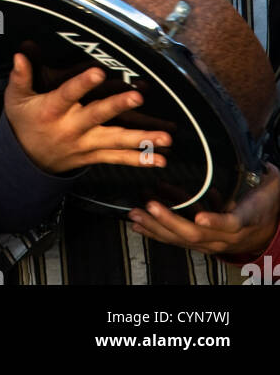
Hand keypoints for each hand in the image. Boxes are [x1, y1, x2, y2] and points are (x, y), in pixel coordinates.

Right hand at [4, 52, 170, 173]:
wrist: (27, 162)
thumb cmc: (24, 122)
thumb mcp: (16, 98)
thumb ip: (20, 76)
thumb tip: (21, 53)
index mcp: (52, 110)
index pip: (68, 94)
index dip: (83, 83)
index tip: (99, 71)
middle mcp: (71, 127)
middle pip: (97, 116)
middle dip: (117, 106)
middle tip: (137, 98)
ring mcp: (85, 144)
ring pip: (115, 140)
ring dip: (141, 139)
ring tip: (165, 137)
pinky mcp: (94, 156)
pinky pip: (118, 159)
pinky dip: (140, 159)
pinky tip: (160, 159)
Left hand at [130, 164, 279, 256]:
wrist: (266, 231)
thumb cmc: (263, 202)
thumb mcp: (268, 186)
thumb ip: (262, 174)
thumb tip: (260, 160)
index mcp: (245, 220)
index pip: (231, 224)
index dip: (216, 221)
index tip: (200, 216)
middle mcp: (227, 237)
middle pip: (197, 234)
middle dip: (171, 221)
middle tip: (150, 206)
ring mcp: (212, 243)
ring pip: (182, 240)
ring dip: (157, 228)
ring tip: (136, 215)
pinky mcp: (201, 243)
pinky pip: (177, 240)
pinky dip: (157, 232)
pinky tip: (139, 225)